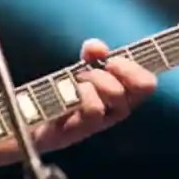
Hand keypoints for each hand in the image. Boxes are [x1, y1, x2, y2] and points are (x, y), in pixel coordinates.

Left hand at [34, 38, 156, 152]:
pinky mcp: (77, 131)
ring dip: (94, 79)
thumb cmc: (63, 93)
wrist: (31, 120)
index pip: (147, 83)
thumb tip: (98, 47)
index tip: (112, 61)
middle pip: (139, 87)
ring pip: (116, 94)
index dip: (135, 68)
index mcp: (122, 94)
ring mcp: (99, 123)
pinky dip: (81, 94)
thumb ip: (93, 54)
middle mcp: (115, 111)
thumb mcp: (81, 68)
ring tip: (76, 81)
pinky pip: (94, 109)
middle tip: (89, 71)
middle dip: (113, 70)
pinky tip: (67, 93)